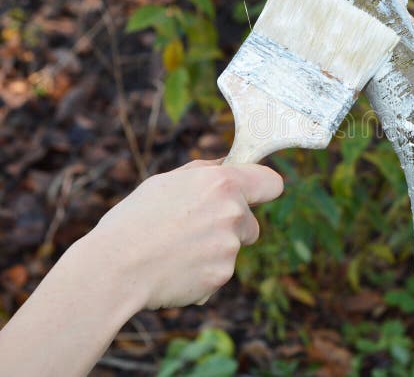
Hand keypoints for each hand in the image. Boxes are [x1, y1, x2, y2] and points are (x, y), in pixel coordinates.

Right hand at [87, 159, 282, 309]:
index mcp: (222, 183)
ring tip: (176, 252)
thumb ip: (204, 174)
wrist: (113, 268)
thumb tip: (227, 166)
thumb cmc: (134, 221)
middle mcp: (233, 212)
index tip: (255, 195)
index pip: (272, 182)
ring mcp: (230, 247)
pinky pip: (218, 273)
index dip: (262, 189)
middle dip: (231, 227)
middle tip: (192, 231)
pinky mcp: (222, 275)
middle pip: (251, 223)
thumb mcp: (165, 183)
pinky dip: (202, 274)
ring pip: (233, 248)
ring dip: (214, 251)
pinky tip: (174, 270)